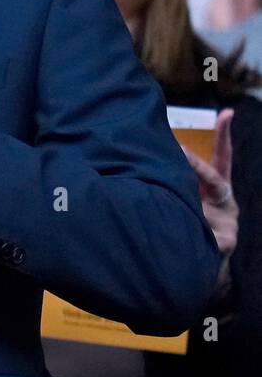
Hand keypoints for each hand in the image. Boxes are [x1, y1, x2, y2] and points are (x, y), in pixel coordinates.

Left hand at [182, 108, 236, 259]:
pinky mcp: (226, 243)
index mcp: (217, 188)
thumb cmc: (186, 224)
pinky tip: (184, 239)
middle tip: (179, 150)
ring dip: (184, 208)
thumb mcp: (183, 200)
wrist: (199, 263)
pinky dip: (187, 235)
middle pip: (214, 179)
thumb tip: (147, 154)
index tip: (226, 113)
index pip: (221, 158)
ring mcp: (229, 223)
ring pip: (202, 208)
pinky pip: (201, 235)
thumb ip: (174, 180)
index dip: (223, 136)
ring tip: (168, 208)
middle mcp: (226, 202)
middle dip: (197, 167)